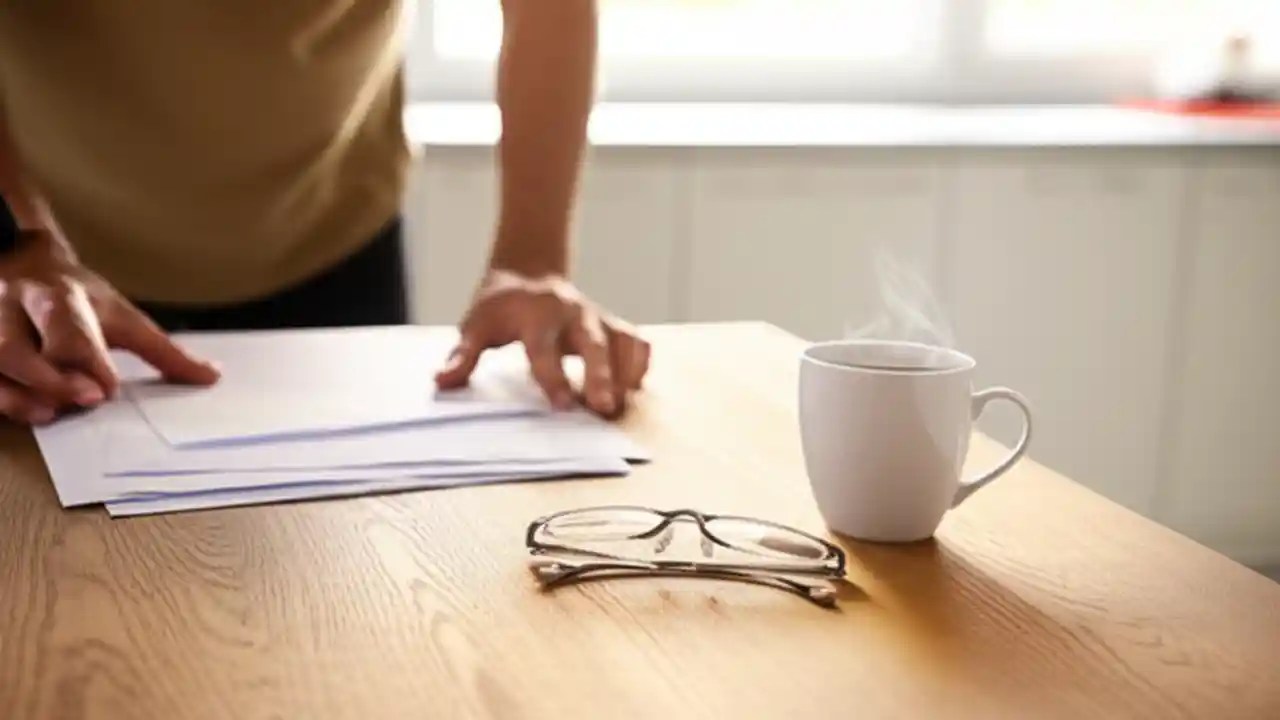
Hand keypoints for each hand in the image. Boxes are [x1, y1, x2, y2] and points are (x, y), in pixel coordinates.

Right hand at [0, 230, 219, 424]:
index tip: (107, 390)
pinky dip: (1, 398)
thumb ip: (163, 351)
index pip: (67, 328)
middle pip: (15, 345)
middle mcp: (13, 308)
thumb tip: (211, 377)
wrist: (21, 259)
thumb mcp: (122, 315)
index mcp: (57, 298)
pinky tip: (24, 412)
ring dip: (17, 395)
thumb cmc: (76, 298)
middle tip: (82, 401)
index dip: (85, 361)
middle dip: (48, 379)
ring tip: (48, 415)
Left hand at [434, 270, 649, 417]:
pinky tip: (632, 390)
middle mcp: (573, 312)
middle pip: (594, 342)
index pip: (544, 347)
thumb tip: (442, 381)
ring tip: (620, 407)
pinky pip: (637, 342)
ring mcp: (598, 317)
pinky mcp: (613, 324)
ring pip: (623, 341)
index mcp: (536, 312)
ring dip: (625, 374)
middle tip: (606, 407)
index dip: (553, 377)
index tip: (562, 406)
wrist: (528, 269)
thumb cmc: (500, 306)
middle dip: (601, 375)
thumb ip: (464, 354)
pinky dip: (639, 365)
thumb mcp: (476, 323)